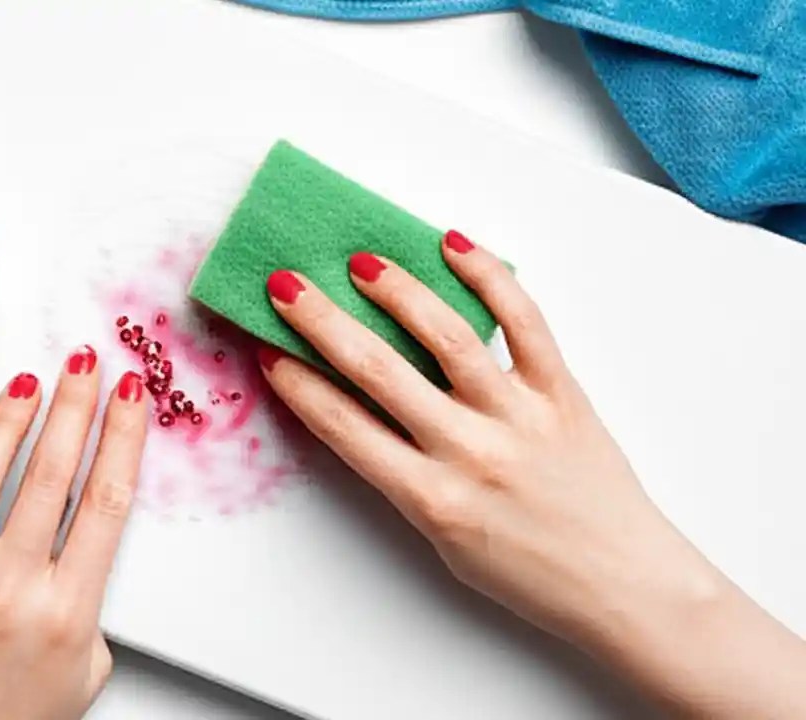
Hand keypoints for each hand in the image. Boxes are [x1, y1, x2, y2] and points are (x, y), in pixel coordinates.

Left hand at [0, 352, 147, 719]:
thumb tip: (80, 540)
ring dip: (6, 425)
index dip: (124, 436)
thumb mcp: (87, 669)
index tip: (132, 393)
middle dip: (74, 407)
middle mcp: (10, 592)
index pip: (106, 501)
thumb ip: (88, 600)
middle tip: (83, 362)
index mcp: (69, 611)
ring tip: (26, 386)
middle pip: (49, 477)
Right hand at [258, 231, 805, 717]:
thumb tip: (362, 408)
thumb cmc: (529, 572)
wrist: (624, 585)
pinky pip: (525, 323)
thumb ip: (402, 475)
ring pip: (448, 337)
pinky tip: (454, 244)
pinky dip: (490, 277)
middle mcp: (470, 452)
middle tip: (286, 286)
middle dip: (321, 322)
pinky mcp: (562, 392)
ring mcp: (518, 416)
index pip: (342, 426)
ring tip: (361, 261)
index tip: (266, 349)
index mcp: (431, 498)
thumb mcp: (443, 539)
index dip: (297, 383)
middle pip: (378, 372)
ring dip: (398, 291)